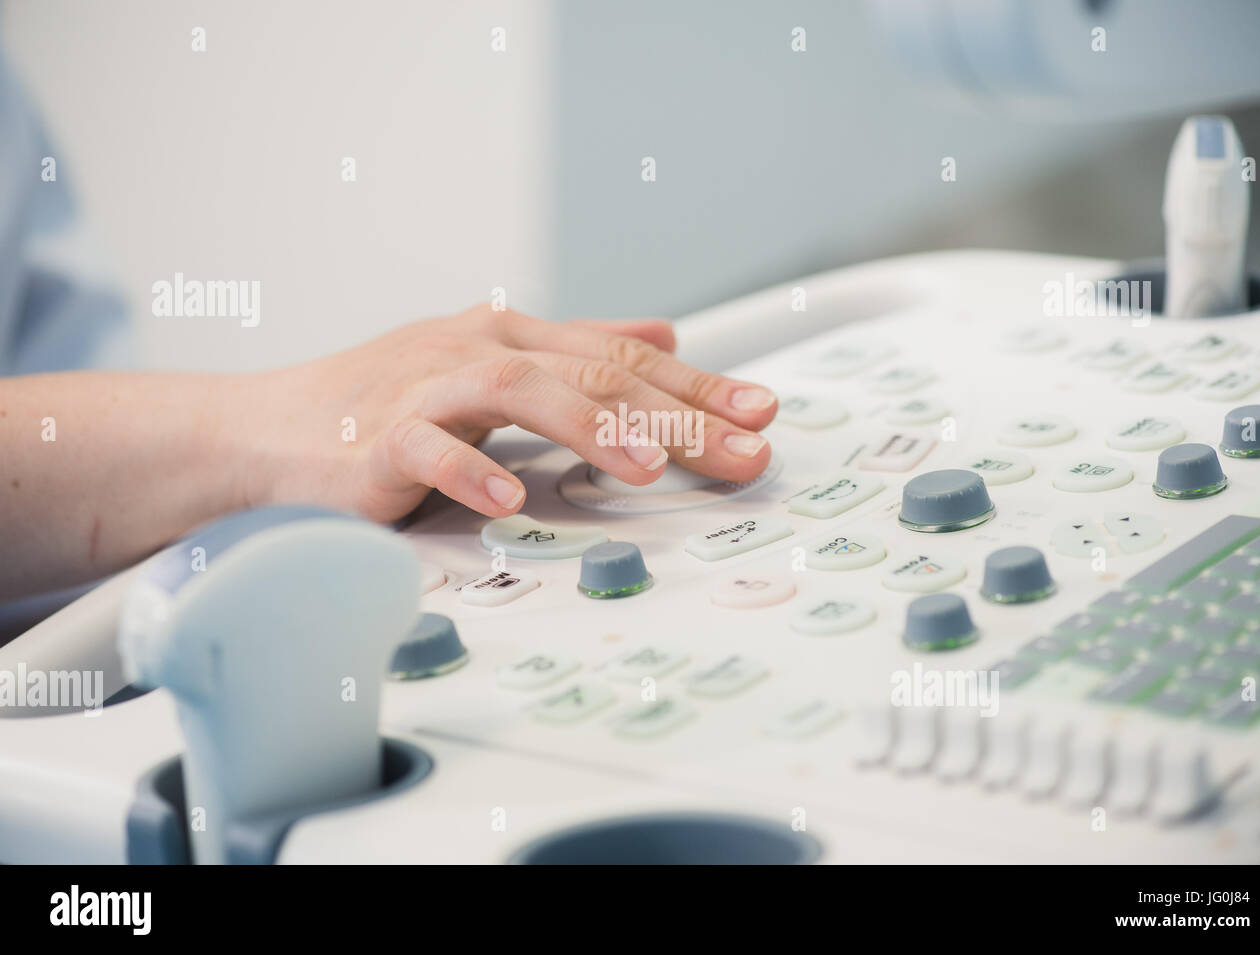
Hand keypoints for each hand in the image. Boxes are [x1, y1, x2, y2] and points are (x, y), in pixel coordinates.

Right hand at [242, 305, 776, 522]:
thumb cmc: (381, 407)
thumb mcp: (490, 367)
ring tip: (646, 469)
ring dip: (589, 427)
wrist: (264, 432)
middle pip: (589, 373)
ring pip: (519, 391)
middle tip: (738, 449)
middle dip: (672, 413)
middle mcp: (477, 351)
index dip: (695, 385)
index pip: (619, 356)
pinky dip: (470, 469)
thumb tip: (666, 335)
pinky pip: (428, 448)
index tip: (759, 414)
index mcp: (511, 338)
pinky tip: (511, 499)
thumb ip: (578, 355)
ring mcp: (426, 389)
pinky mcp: (376, 439)